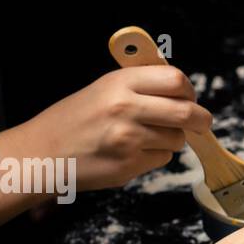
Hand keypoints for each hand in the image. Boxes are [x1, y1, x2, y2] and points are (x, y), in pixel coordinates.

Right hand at [18, 67, 211, 190]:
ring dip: (171, 140)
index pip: (175, 79)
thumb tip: (182, 92)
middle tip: (201, 123)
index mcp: (120, 82)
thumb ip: (140, 87)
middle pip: (187, 112)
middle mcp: (126, 107)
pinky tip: (131, 153)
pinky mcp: (129, 164)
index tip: (190, 98)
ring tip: (145, 137)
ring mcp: (128, 138)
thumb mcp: (103, 89)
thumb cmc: (75, 120)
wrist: (42, 153)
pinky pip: (162, 159)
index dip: (190, 91)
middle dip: (201, 120)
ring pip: (177, 139)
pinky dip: (155, 156)